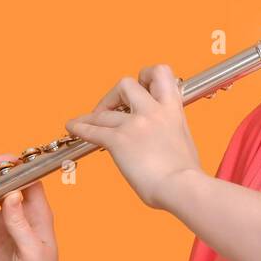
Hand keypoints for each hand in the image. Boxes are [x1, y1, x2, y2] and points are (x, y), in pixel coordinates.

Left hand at [64, 64, 201, 209]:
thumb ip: (170, 133)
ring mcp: (134, 125)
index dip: (146, 75)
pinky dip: (80, 127)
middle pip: (126, 83)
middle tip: (111, 107)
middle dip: (115, 94)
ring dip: (92, 117)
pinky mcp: (119, 141)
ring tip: (83, 122)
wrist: (183, 187)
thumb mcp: (185, 142)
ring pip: (104, 112)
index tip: (141, 86)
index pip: (161, 73)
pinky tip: (73, 128)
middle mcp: (153, 111)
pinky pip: (93, 130)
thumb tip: (162, 141)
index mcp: (173, 110)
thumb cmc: (187, 175)